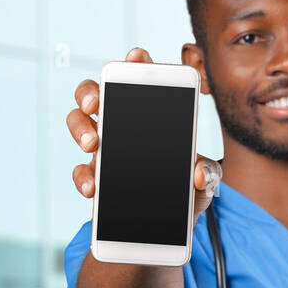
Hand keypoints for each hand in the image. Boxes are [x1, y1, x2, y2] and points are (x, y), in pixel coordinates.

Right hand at [67, 46, 221, 223]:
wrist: (168, 229)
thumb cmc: (186, 193)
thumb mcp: (205, 182)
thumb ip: (209, 173)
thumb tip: (199, 174)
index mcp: (150, 116)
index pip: (140, 79)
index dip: (136, 62)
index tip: (136, 57)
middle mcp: (120, 125)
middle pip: (95, 93)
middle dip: (90, 92)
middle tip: (96, 104)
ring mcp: (104, 151)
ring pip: (78, 124)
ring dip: (79, 128)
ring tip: (92, 144)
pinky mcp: (95, 179)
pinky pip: (80, 171)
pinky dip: (83, 178)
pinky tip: (93, 188)